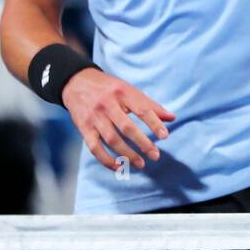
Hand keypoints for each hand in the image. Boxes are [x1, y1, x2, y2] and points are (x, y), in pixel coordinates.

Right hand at [60, 68, 175, 172]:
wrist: (77, 82)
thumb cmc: (109, 88)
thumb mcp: (129, 90)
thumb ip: (150, 105)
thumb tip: (172, 118)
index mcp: (122, 92)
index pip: (141, 109)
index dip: (154, 123)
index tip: (165, 136)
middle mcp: (107, 104)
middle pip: (127, 127)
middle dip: (143, 143)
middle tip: (155, 155)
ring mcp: (94, 117)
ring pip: (112, 140)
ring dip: (128, 154)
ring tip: (141, 164)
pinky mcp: (84, 128)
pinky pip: (95, 148)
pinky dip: (107, 160)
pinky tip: (119, 167)